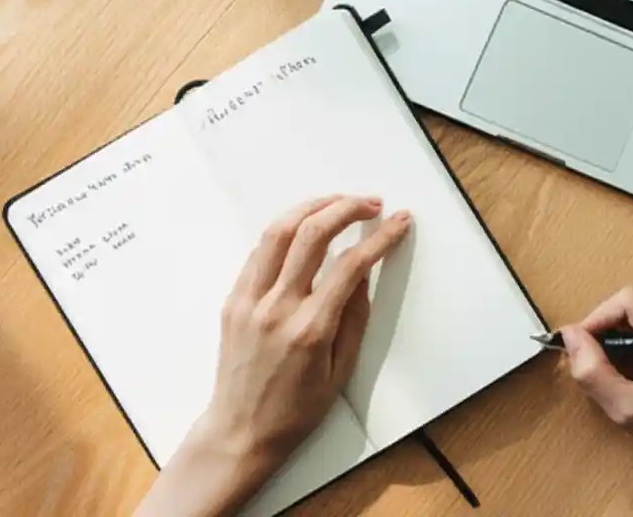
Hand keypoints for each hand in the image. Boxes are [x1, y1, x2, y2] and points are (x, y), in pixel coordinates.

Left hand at [136, 195, 411, 516]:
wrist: (241, 431)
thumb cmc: (296, 410)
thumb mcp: (342, 370)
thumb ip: (355, 317)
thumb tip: (362, 273)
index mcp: (310, 329)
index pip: (351, 264)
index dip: (381, 237)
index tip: (399, 221)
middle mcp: (277, 308)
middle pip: (312, 234)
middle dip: (346, 208)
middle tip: (370, 203)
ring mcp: (250, 301)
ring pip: (278, 232)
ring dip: (311, 207)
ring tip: (337, 202)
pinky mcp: (233, 301)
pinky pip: (259, 252)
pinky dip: (285, 231)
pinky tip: (304, 228)